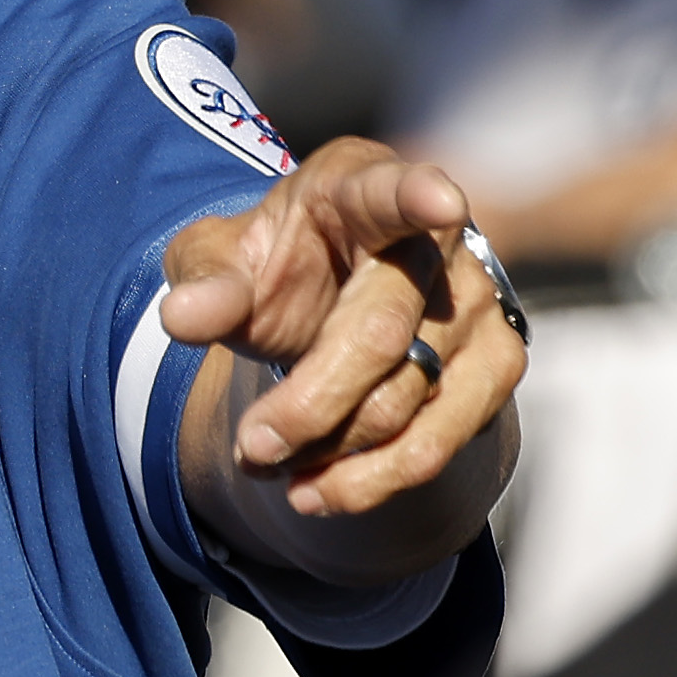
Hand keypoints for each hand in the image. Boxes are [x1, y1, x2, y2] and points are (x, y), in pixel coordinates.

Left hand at [167, 139, 520, 557]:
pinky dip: (374, 478)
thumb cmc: (278, 263)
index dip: (418, 195)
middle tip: (251, 447)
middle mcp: (438, 242)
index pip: (395, 190)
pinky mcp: (496, 364)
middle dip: (310, 404)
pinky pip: (442, 440)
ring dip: (333, 449)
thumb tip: (180, 317)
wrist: (332, 294)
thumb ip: (205, 281)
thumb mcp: (221, 258)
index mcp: (364, 189)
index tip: (439, 199)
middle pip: (381, 337)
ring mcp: (477, 304)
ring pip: (411, 399)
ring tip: (267, 467)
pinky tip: (319, 488)